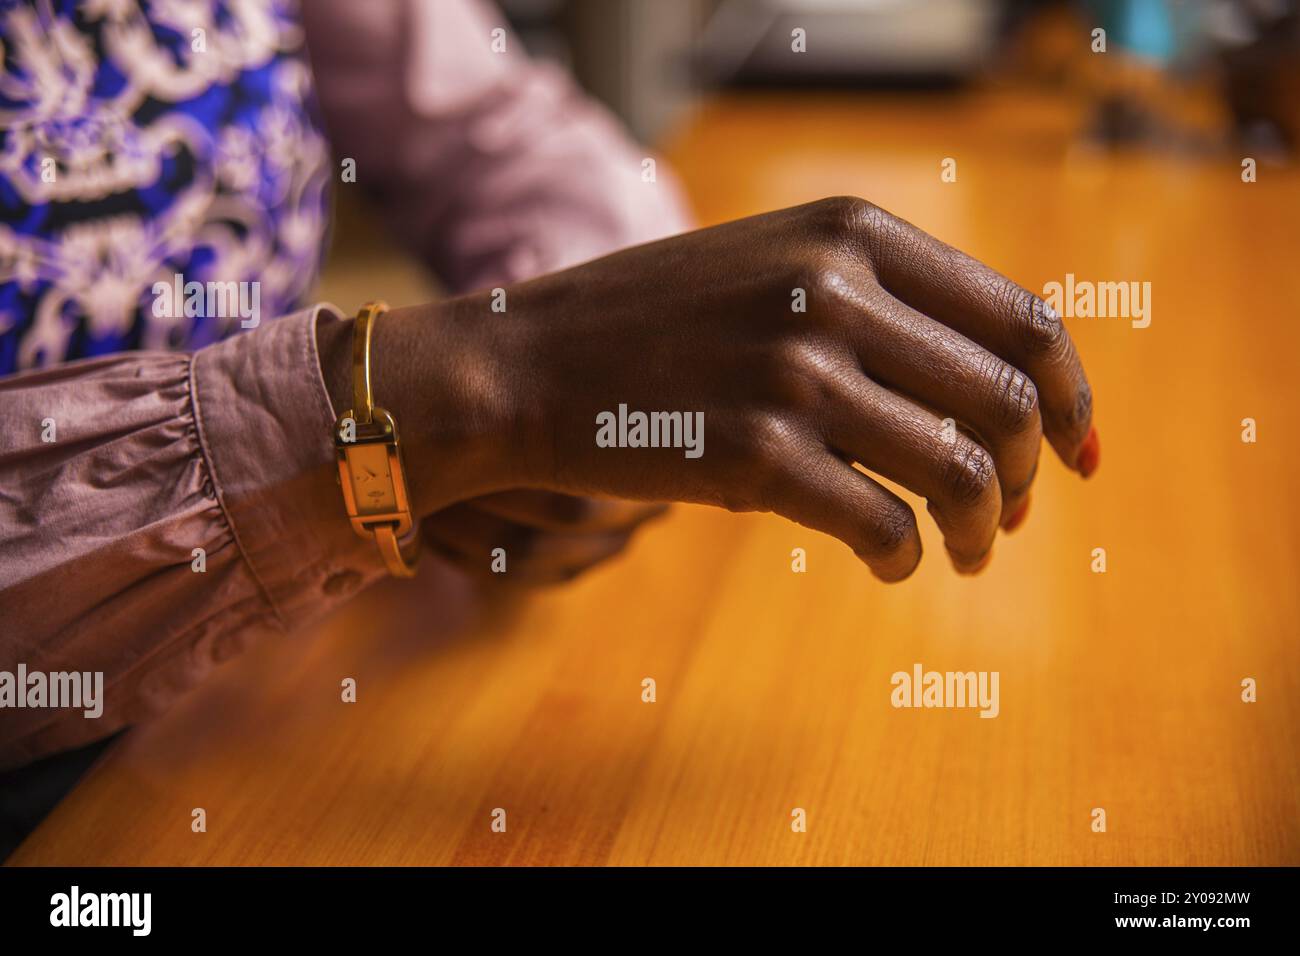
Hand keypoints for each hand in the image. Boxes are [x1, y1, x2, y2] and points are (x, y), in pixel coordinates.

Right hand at [328, 196, 1097, 581]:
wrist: (527, 365)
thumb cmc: (655, 323)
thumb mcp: (774, 265)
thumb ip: (878, 299)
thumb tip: (999, 387)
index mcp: (853, 233)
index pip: (1019, 317)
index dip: (1068, 395)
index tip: (1077, 449)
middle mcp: (836, 292)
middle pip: (1005, 400)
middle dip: (1030, 471)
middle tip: (1015, 513)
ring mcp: (796, 374)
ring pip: (960, 472)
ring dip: (984, 528)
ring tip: (968, 554)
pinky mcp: (757, 457)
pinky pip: (882, 527)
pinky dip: (903, 559)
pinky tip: (889, 566)